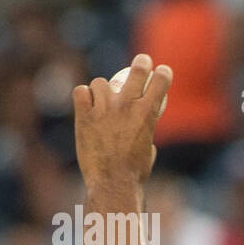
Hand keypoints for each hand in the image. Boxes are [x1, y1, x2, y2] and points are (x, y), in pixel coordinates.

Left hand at [73, 54, 172, 191]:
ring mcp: (104, 109)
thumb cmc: (135, 172)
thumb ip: (145, 133)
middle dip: (142, 62)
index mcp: (148, 114)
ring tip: (102, 101)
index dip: (162, 73)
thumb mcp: (149, 149)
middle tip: (143, 61)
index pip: (160, 82)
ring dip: (102, 89)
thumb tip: (140, 130)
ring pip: (101, 82)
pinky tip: (86, 105)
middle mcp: (127, 106)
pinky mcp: (84, 115)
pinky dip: (83, 97)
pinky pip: (81, 92)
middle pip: (137, 71)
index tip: (162, 71)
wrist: (113, 183)